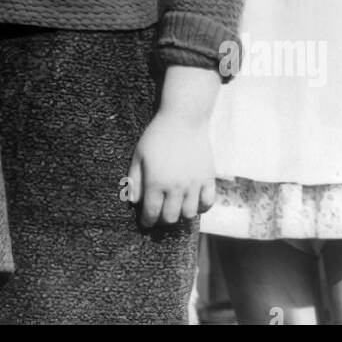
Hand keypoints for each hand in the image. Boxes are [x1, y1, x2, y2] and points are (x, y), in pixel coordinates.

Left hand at [125, 109, 215, 228]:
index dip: (147, 221)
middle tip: (160, 214)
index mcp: (156, 182)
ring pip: (189, 214)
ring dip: (181, 214)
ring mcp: (194, 184)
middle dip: (162, 219)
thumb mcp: (139, 155)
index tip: (145, 222)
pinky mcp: (208, 178)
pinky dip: (201, 207)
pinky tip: (194, 202)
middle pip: (170, 217)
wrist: (184, 119)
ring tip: (176, 207)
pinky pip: (208, 203)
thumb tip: (134, 201)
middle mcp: (176, 187)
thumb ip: (134, 179)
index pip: (151, 213)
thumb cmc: (157, 135)